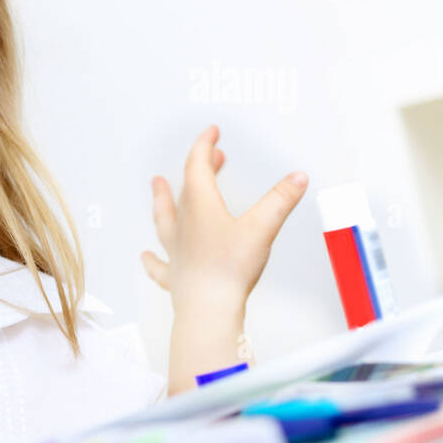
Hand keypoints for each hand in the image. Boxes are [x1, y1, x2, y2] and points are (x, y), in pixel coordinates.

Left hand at [141, 124, 307, 313]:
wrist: (207, 310)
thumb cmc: (229, 269)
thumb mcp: (261, 228)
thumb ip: (280, 201)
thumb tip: (296, 177)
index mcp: (200, 208)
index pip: (197, 167)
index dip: (204, 146)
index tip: (211, 132)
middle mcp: (183, 226)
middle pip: (186, 189)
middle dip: (199, 169)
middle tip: (212, 158)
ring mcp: (176, 251)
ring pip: (165, 219)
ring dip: (162, 199)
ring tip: (156, 185)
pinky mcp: (176, 276)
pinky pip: (159, 263)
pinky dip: (152, 258)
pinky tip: (145, 256)